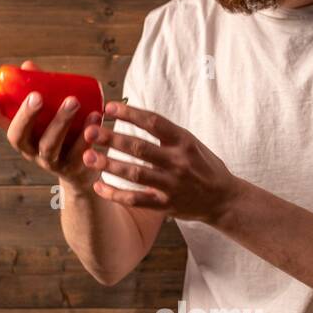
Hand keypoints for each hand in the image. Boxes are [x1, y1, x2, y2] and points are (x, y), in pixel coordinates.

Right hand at [0, 59, 101, 185]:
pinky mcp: (73, 169)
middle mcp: (30, 151)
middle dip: (26, 115)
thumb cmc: (64, 136)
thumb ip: (42, 91)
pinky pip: (78, 154)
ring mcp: (50, 163)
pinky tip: (95, 115)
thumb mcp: (50, 116)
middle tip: (38, 96)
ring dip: (60, 122)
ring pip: (50, 145)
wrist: (84, 174)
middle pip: (19, 136)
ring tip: (74, 100)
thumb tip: (27, 65)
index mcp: (22, 136)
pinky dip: (87, 135)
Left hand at [83, 102, 236, 221]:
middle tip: (89, 132)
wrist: (224, 199)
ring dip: (109, 165)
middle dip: (112, 138)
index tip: (108, 107)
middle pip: (139, 148)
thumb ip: (166, 133)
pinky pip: (136, 200)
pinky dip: (115, 193)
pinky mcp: (166, 205)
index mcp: (183, 141)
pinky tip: (98, 186)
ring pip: (135, 174)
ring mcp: (172, 185)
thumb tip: (135, 114)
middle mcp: (178, 162)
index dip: (129, 113)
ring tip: (88, 157)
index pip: (153, 122)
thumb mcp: (191, 143)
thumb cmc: (204, 167)